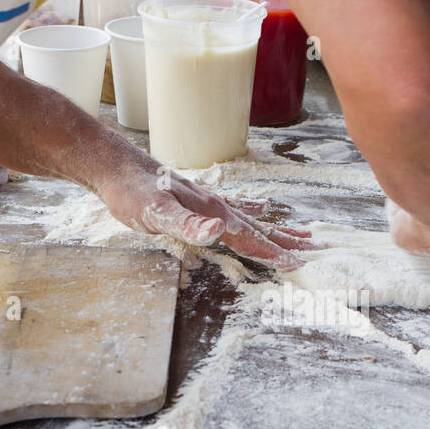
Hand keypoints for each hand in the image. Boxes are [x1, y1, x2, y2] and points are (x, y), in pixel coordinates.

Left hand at [93, 148, 319, 269]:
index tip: (298, 263)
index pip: (247, 237)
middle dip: (286, 241)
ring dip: (277, 228)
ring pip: (251, 218)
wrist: (113, 165)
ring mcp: (208, 200)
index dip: (272, 252)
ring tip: (302, 232)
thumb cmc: (131, 192)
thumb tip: (219, 231)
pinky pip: (235, 206)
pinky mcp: (197, 198)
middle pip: (259, 227)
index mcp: (210, 213)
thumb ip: (187, 225)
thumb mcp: (154, 213)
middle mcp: (215, 206)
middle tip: (316, 249)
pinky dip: (252, 209)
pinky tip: (262, 207)